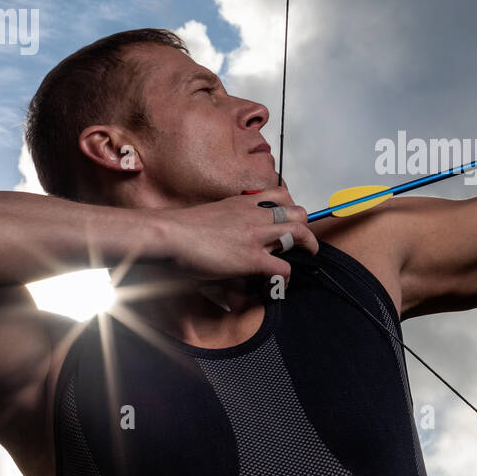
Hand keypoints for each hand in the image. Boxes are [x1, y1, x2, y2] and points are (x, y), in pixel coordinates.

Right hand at [156, 187, 318, 284]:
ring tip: (308, 253)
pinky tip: (280, 281)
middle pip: (296, 211)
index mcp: (243, 203)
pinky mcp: (252, 259)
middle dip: (304, 224)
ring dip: (307, 244)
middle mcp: (254, 215)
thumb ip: (225, 221)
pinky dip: (286, 276)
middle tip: (302, 237)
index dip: (289, 206)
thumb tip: (227, 237)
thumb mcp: (211, 216)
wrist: (169, 234)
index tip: (289, 216)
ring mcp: (256, 236)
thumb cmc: (181, 228)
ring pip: (298, 233)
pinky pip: (284, 267)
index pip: (278, 194)